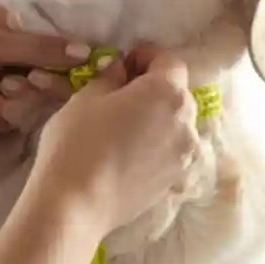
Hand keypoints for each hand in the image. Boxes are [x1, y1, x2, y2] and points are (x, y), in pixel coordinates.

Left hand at [0, 5, 91, 153]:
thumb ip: (41, 47)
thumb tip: (88, 52)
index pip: (45, 31)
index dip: (65, 45)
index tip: (88, 57)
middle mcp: (4, 52)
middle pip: (50, 63)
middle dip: (43, 73)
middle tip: (33, 80)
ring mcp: (6, 83)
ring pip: (43, 89)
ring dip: (25, 92)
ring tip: (1, 92)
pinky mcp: (5, 114)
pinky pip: (29, 111)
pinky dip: (11, 109)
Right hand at [25, 45, 200, 233]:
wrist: (76, 206)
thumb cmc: (78, 143)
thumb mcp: (86, 97)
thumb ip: (111, 76)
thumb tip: (120, 69)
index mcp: (167, 92)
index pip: (169, 61)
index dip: (146, 57)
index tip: (123, 66)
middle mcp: (187, 121)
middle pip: (177, 92)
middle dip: (154, 87)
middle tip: (120, 95)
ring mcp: (185, 154)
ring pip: (177, 123)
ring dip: (158, 117)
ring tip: (125, 128)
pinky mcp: (176, 180)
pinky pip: (172, 150)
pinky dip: (157, 144)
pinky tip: (129, 153)